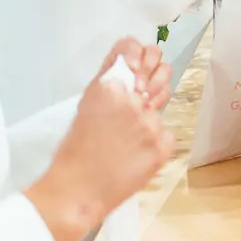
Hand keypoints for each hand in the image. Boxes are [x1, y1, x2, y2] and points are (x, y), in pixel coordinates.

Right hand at [28, 39, 174, 240]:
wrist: (77, 191)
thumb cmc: (75, 150)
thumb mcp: (86, 104)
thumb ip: (109, 79)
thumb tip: (130, 56)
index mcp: (107, 86)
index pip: (132, 48)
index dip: (138, 54)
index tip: (138, 62)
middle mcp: (132, 98)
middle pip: (160, 69)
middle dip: (156, 75)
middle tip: (145, 92)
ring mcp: (151, 122)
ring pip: (159, 108)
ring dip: (148, 118)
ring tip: (127, 139)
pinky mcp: (163, 145)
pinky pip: (166, 134)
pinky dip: (154, 143)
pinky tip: (135, 155)